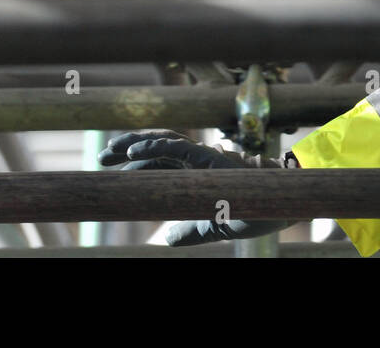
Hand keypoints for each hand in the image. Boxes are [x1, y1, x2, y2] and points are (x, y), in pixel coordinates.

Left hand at [98, 130, 296, 245]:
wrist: (279, 207)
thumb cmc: (251, 210)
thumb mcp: (213, 225)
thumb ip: (190, 230)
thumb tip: (166, 238)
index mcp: (196, 172)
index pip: (159, 161)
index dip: (134, 163)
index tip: (109, 170)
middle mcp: (196, 160)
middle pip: (155, 147)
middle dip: (126, 149)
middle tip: (100, 158)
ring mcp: (202, 156)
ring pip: (162, 141)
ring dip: (134, 143)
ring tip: (110, 151)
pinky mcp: (209, 158)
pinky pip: (177, 147)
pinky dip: (153, 146)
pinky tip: (133, 152)